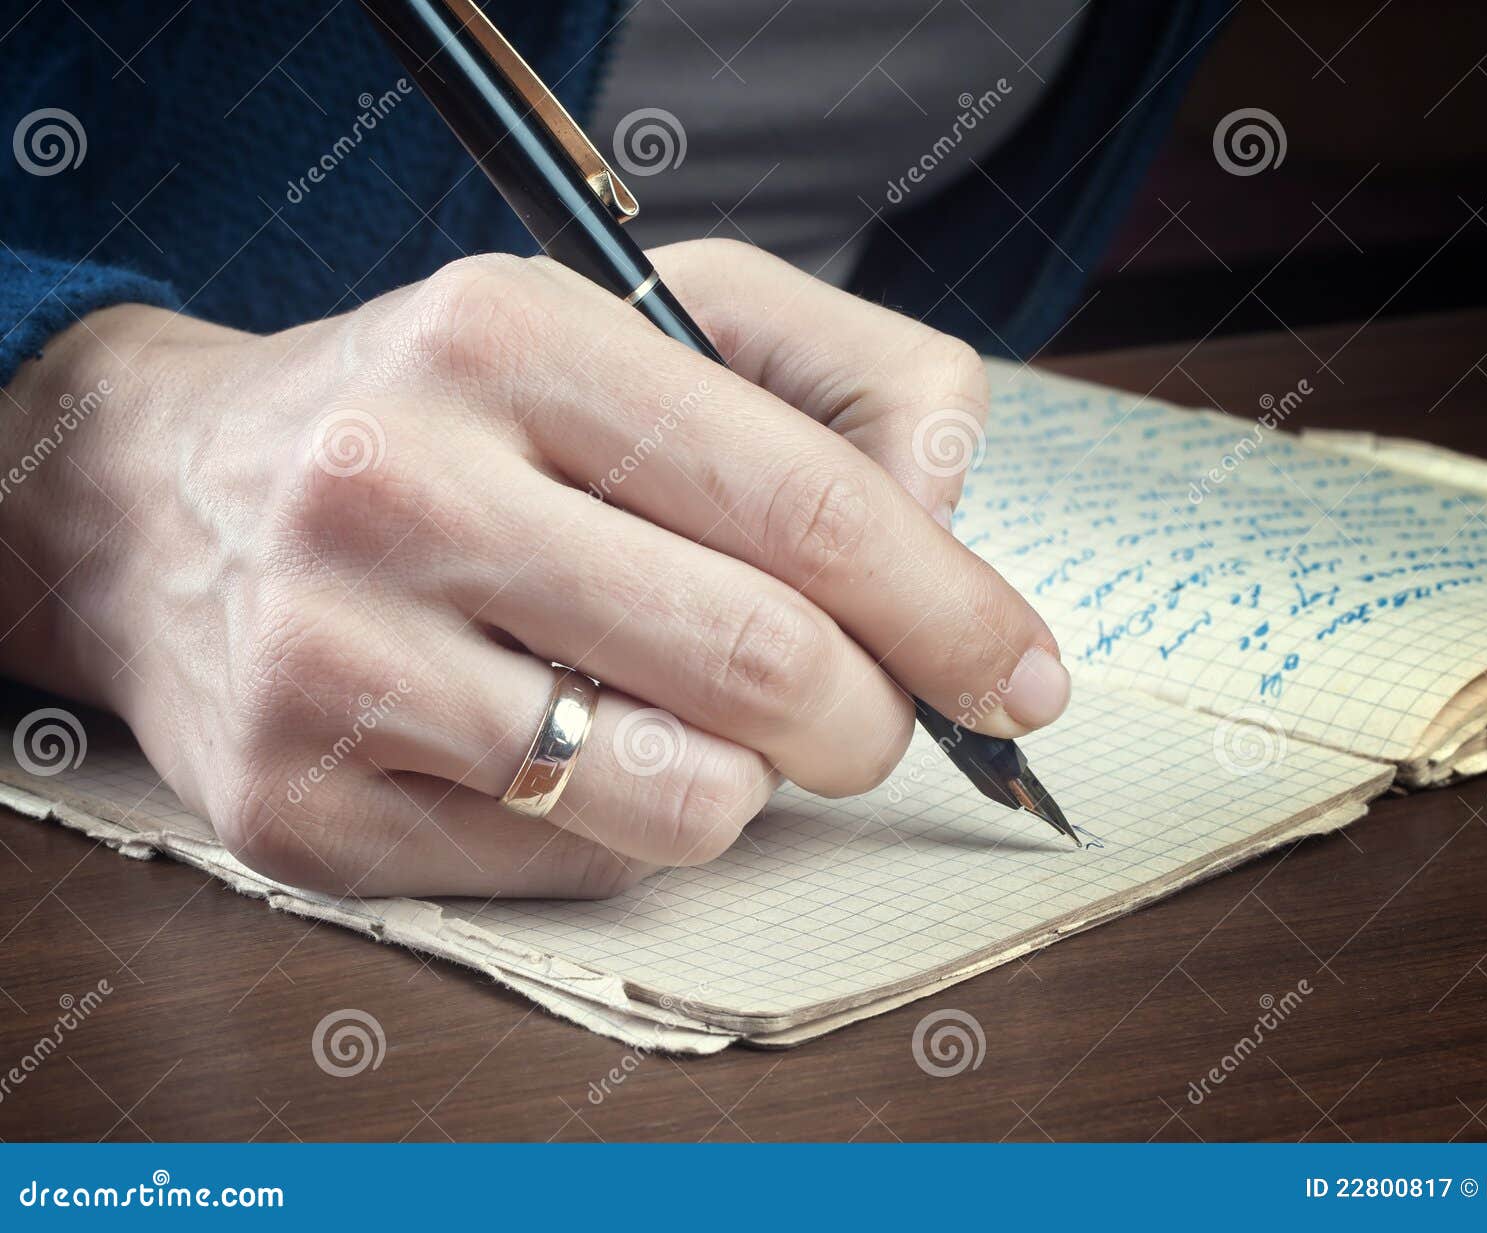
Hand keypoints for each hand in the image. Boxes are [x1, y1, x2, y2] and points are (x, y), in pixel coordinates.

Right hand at [0, 239, 1069, 897]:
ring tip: (693, 717)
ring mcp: (332, 663)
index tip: (1022, 675)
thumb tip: (952, 514)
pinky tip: (565, 748)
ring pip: (685, 800)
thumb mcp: (630, 323)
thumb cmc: (444, 416)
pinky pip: (577, 867)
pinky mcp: (299, 808)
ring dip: (749, 780)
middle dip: (872, 718)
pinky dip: (629, 823)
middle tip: (869, 717)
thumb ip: (837, 379)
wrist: (162, 501)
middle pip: (764, 665)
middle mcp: (397, 490)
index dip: (951, 607)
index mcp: (504, 340)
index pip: (807, 503)